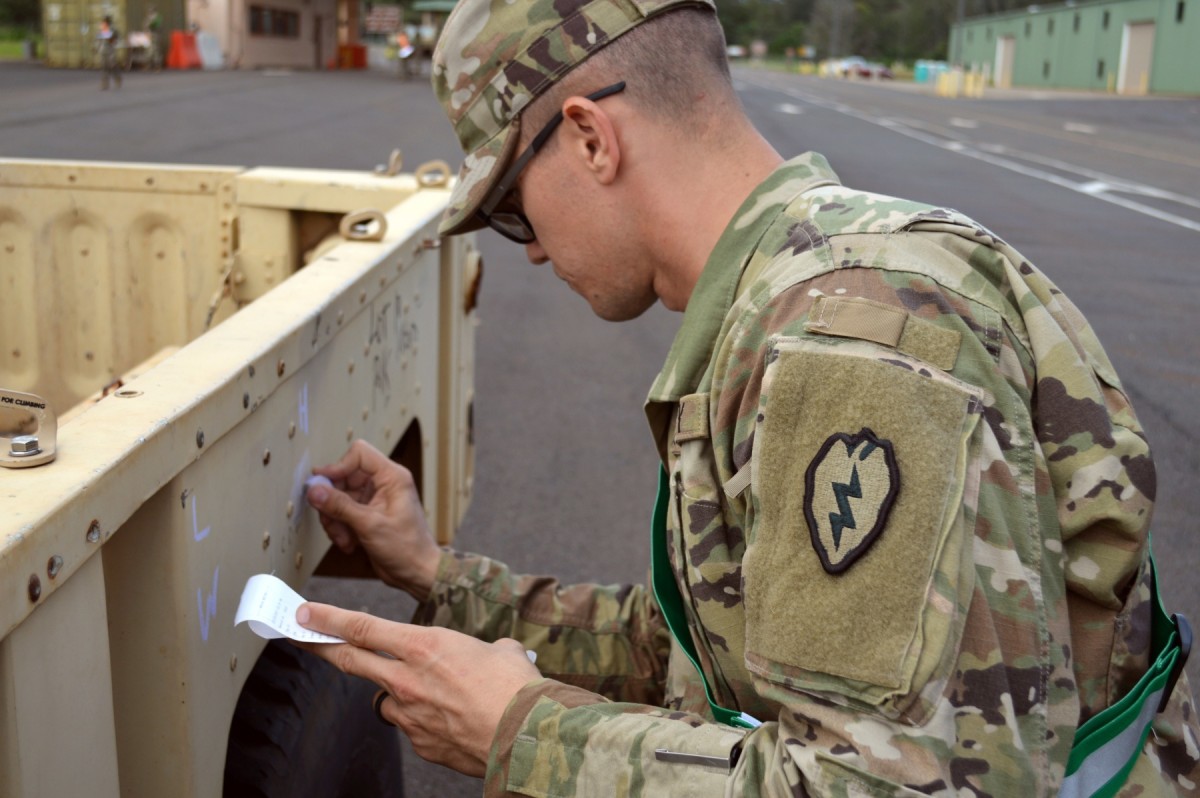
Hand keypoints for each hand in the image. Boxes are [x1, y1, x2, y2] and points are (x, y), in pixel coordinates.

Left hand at [296, 602, 540, 776]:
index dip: (328, 619)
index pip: (362, 627)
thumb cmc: (516, 689)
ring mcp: (409, 714)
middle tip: (301, 636)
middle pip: (351, 660)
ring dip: (396, 692)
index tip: (305, 613)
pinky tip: (452, 721)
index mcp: (424, 646)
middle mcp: (408, 679)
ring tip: (435, 694)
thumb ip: (485, 649)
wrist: (526, 736)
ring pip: (386, 698)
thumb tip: (495, 653)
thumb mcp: (501, 651)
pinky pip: (411, 726)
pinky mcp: (419, 742)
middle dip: (321, 646)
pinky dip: (424, 720)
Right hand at [307, 439, 440, 599]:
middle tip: (331, 521)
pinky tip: (348, 543)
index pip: (359, 454)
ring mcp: (373, 499)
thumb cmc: (407, 547)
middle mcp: (382, 484)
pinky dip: (339, 527)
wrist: (416, 573)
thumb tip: (315, 490)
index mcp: (392, 477)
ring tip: (343, 538)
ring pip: (338, 497)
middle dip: (333, 501)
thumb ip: (340, 506)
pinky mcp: (366, 514)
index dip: (338, 466)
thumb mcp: (369, 525)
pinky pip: (341, 512)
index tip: (322, 484)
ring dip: (335, 519)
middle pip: (343, 477)